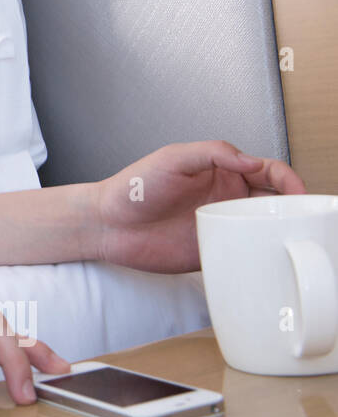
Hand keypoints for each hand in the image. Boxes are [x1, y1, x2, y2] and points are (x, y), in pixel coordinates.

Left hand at [92, 140, 306, 272]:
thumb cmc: (134, 187)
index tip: (299, 192)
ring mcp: (221, 227)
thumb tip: (252, 161)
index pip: (268, 172)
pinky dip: (260, 259)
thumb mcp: (172, 158)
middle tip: (308, 221)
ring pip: (265, 230)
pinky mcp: (213, 253)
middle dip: (296, 209)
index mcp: (222, 173)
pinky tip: (270, 262)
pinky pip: (244, 256)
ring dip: (282, 235)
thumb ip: (212, 153)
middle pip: (275, 202)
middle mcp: (226, 199)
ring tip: (297, 242)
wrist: (107, 225)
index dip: (289, 180)